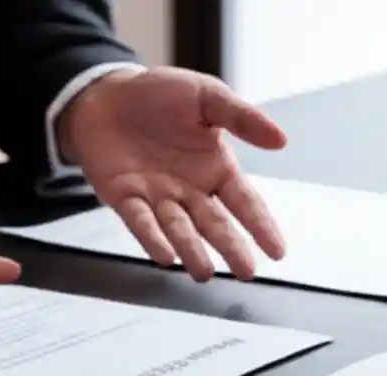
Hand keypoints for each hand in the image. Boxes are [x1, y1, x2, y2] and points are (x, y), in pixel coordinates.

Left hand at [60, 68, 287, 282]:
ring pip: (179, 229)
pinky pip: (140, 221)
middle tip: (245, 271)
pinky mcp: (124, 197)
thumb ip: (242, 117)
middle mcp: (190, 189)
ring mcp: (158, 196)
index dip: (261, 226)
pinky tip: (164, 255)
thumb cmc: (158, 95)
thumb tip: (281, 139)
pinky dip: (151, 238)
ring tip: (204, 272)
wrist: (105, 93)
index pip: (244, 203)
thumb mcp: (207, 96)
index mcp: (216, 168)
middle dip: (230, 247)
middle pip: (215, 224)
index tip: (277, 251)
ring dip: (191, 250)